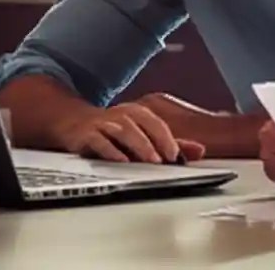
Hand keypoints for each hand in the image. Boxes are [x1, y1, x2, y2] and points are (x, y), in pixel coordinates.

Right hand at [53, 102, 206, 164]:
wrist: (75, 124)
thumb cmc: (114, 132)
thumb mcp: (143, 135)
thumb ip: (170, 144)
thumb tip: (199, 151)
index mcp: (138, 114)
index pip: (157, 124)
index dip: (168, 140)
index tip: (178, 157)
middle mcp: (123, 115)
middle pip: (142, 126)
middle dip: (156, 143)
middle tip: (167, 160)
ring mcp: (105, 124)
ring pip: (124, 131)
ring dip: (139, 145)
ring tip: (150, 160)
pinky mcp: (88, 135)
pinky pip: (100, 142)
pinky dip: (111, 151)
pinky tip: (121, 161)